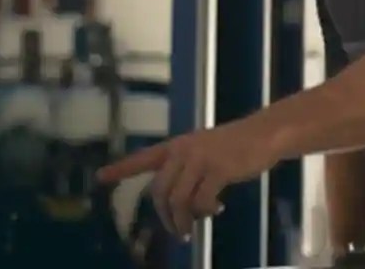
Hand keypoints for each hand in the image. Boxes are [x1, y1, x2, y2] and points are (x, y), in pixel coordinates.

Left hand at [96, 120, 281, 239]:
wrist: (265, 133)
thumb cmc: (236, 144)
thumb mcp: (205, 150)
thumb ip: (188, 170)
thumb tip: (179, 206)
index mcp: (177, 145)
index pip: (143, 158)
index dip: (121, 168)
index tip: (100, 177)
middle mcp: (183, 150)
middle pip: (160, 191)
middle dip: (166, 217)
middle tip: (178, 231)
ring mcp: (200, 159)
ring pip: (178, 200)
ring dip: (183, 220)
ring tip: (193, 228)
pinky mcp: (218, 169)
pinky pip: (201, 200)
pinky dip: (206, 211)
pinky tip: (216, 209)